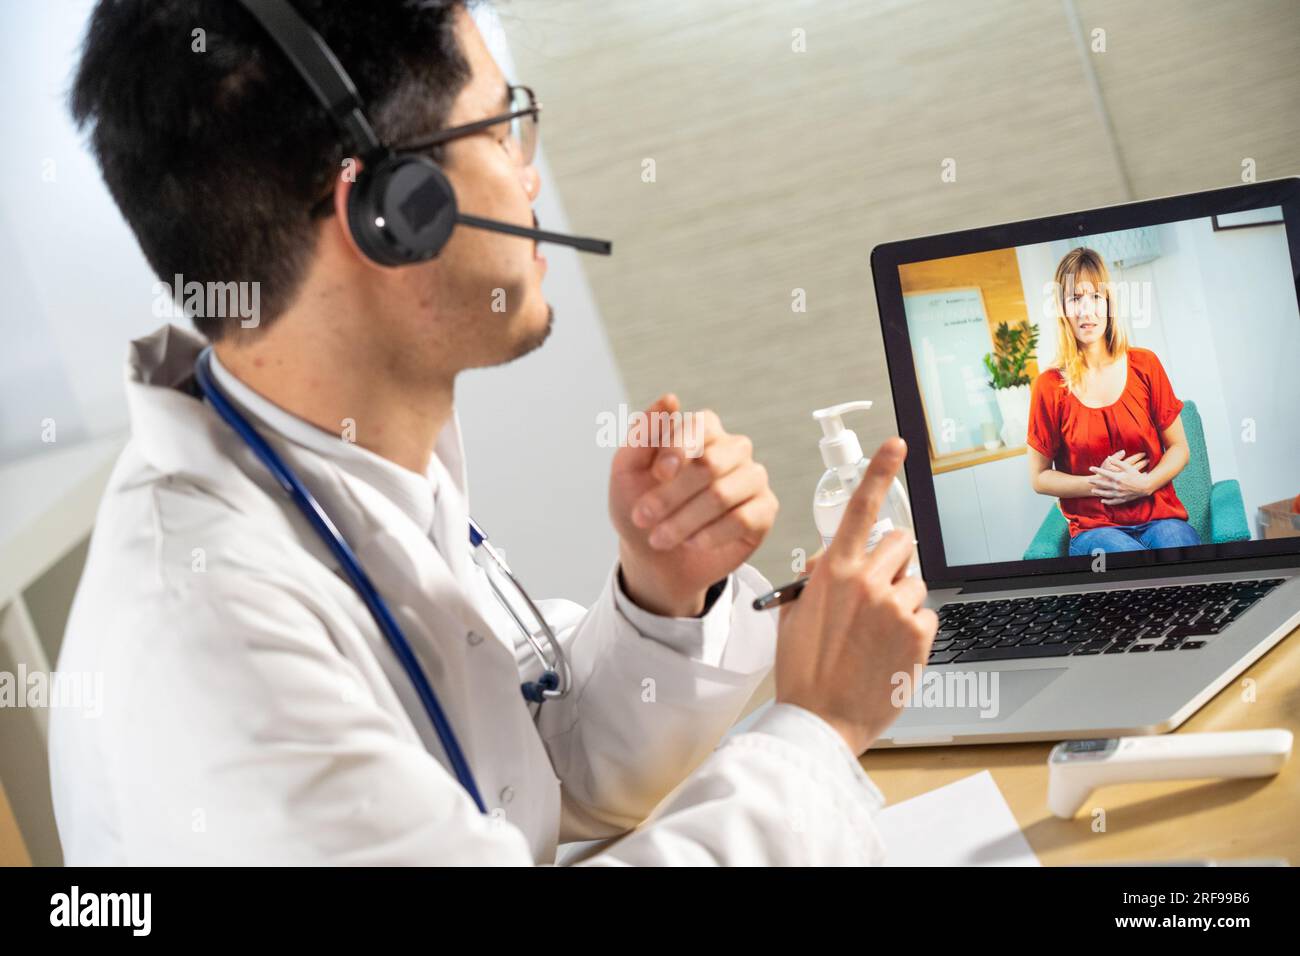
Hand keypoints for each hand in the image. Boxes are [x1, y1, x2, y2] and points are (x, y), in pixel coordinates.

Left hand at [610, 394, 777, 617]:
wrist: (654, 557)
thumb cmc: (639, 505)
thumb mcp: (626, 471)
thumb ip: (643, 434)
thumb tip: (670, 399)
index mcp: (702, 430)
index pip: (700, 425)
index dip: (678, 449)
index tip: (657, 475)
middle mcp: (733, 449)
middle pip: (710, 464)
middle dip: (671, 495)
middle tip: (643, 518)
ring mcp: (752, 478)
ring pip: (723, 494)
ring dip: (685, 520)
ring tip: (660, 538)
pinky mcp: (764, 510)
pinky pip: (744, 519)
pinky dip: (711, 535)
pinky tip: (692, 543)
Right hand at [774, 437, 937, 754]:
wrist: (820, 720)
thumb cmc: (803, 672)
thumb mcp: (794, 615)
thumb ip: (814, 580)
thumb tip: (828, 562)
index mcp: (832, 572)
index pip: (859, 508)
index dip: (879, 471)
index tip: (895, 445)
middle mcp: (866, 582)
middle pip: (899, 544)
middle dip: (891, 562)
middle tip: (875, 594)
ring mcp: (895, 607)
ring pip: (915, 583)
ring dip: (901, 601)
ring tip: (876, 636)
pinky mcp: (917, 634)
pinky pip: (926, 616)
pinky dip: (913, 632)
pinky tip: (889, 652)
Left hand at [1088, 449, 1151, 505]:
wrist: (1146, 486)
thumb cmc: (1137, 475)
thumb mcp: (1128, 467)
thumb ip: (1118, 462)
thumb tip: (1108, 457)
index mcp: (1118, 478)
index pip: (1104, 473)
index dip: (1097, 470)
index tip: (1090, 468)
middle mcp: (1117, 486)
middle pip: (1103, 484)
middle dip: (1095, 482)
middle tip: (1088, 480)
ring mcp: (1119, 494)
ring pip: (1106, 493)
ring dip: (1099, 492)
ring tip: (1093, 490)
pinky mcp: (1122, 499)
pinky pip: (1113, 501)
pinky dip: (1107, 501)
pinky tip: (1102, 500)